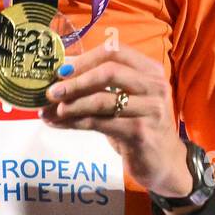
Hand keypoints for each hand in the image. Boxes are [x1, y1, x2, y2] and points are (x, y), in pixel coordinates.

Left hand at [38, 43, 193, 199]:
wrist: (165, 163)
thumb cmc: (139, 125)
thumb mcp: (126, 101)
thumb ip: (99, 87)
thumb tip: (56, 81)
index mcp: (150, 71)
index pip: (115, 51)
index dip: (85, 59)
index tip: (61, 70)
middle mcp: (154, 86)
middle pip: (109, 72)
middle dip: (76, 80)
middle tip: (51, 91)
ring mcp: (150, 110)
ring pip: (103, 100)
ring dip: (71, 104)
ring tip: (49, 111)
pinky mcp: (140, 133)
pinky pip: (100, 123)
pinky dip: (75, 122)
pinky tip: (59, 123)